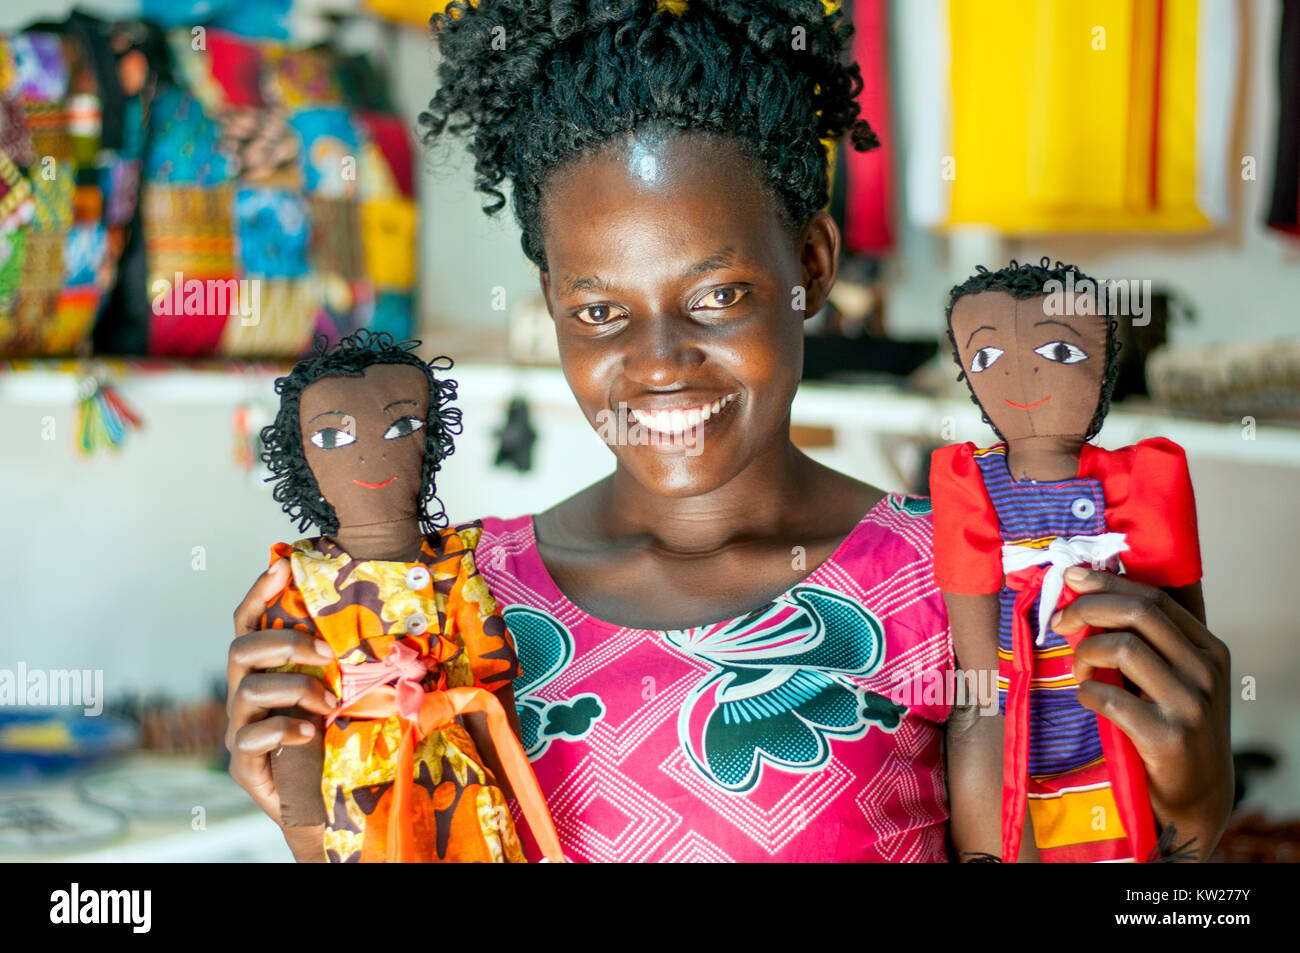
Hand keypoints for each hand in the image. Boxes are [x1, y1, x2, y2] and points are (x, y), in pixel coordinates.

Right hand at [225, 559, 335, 826]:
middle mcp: (244, 694)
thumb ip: (346, 663)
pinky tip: (311, 734)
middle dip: (286, 643)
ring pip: (249, 690)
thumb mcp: (344, 694)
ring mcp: (239, 729)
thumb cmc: (337, 741)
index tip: (282, 566)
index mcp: (265, 671)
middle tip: (329, 655)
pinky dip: (285, 729)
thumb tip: (387, 623)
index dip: (260, 593)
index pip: (249, 623)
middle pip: (241, 649)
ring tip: (328, 704)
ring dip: (295, 690)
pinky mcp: (243, 763)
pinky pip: (252, 737)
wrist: (326, 804)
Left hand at [1050, 567, 1232, 859]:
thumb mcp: (1174, 678)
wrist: (1197, 795)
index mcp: (1209, 649)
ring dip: (1085, 654)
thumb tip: (1085, 596)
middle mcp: (1206, 671)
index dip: (1107, 583)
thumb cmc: (1173, 727)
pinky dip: (1087, 693)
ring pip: (1122, 647)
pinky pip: (1110, 697)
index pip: (1154, 598)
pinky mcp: (1168, 737)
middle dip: (1087, 608)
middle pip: (1138, 613)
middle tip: (1058, 621)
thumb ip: (1146, 642)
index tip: (1071, 579)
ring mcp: (1191, 705)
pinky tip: (1087, 700)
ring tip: (1079, 672)